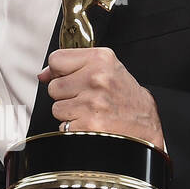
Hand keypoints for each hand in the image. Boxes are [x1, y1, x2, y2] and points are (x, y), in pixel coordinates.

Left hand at [39, 47, 164, 148]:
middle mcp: (97, 78)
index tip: (71, 78)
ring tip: (90, 111)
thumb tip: (43, 75)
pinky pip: (63, 127)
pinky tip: (91, 123)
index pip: (56, 60)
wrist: (145, 123)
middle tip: (86, 98)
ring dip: (70, 113)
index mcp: (100, 59)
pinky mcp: (89, 125)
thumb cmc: (124, 96)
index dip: (59, 72)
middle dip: (66, 95)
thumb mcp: (106, 69)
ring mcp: (92, 102)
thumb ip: (73, 65)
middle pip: (53, 87)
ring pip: (57, 108)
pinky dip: (74, 128)